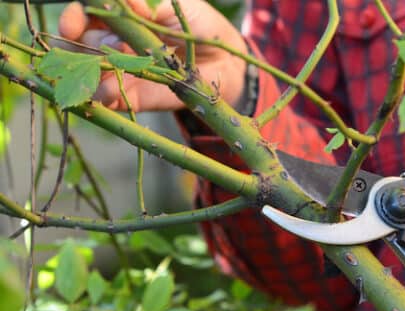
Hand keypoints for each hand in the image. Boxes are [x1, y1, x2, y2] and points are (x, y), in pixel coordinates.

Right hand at [58, 0, 247, 110]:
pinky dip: (103, 96)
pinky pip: (109, 98)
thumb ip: (149, 5)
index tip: (72, 24)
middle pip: (80, 44)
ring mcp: (122, 69)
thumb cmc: (198, 25)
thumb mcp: (173, 8)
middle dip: (80, 47)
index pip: (85, 14)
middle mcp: (114, 42)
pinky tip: (106, 93)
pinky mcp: (134, 95)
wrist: (223, 61)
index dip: (74, 18)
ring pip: (90, 72)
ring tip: (103, 73)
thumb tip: (128, 1)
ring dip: (89, 73)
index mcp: (120, 17)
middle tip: (95, 48)